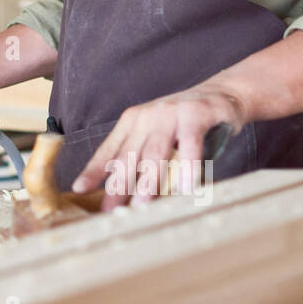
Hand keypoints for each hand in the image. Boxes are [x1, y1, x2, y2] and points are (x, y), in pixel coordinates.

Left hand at [73, 83, 248, 209]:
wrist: (224, 93)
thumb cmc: (185, 121)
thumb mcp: (156, 133)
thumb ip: (141, 156)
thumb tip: (123, 191)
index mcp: (132, 121)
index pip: (109, 149)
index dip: (94, 170)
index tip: (79, 189)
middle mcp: (147, 116)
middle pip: (129, 156)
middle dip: (118, 185)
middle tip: (110, 211)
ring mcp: (170, 114)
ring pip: (155, 152)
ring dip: (148, 181)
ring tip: (141, 205)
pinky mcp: (196, 115)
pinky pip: (191, 146)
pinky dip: (188, 168)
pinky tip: (186, 188)